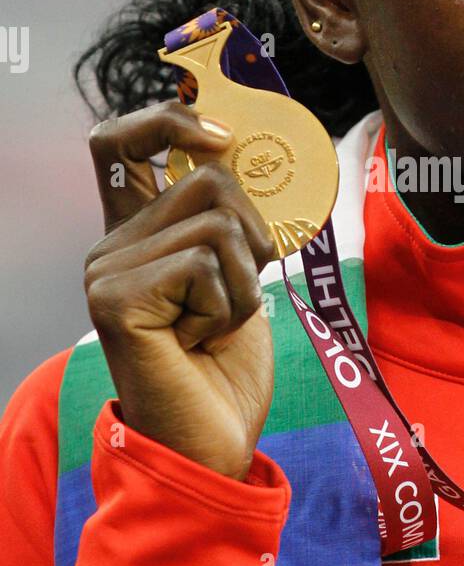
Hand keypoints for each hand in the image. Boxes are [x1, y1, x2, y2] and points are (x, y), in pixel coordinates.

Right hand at [83, 101, 275, 479]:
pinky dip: (228, 305)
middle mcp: (112, 245)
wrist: (211, 446)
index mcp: (138, 235)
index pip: (121, 141)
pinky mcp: (115, 297)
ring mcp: (106, 270)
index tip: (224, 135)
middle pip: (209, 178)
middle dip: (253, 237)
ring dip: (244, 281)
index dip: (170, 119)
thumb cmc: (225, 369)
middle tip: (236, 297)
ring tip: (216, 326)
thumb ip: (228, 220)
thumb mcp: (236, 278)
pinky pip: (205, 262)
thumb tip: (245, 153)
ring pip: (216, 221)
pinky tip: (199, 343)